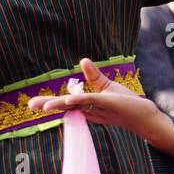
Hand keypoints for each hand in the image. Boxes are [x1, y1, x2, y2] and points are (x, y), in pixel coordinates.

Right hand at [28, 58, 173, 151]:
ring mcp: (98, 107)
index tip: (32, 104)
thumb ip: (93, 76)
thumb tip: (82, 60)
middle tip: (29, 106)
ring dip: (59, 104)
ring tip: (42, 107)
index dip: (49, 102)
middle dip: (47, 105)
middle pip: (65, 106)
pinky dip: (78, 100)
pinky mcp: (108, 103)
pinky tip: (68, 99)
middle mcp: (89, 109)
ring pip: (74, 105)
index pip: (64, 103)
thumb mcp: (106, 86)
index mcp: (86, 106)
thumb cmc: (125, 102)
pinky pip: (90, 102)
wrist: (143, 113)